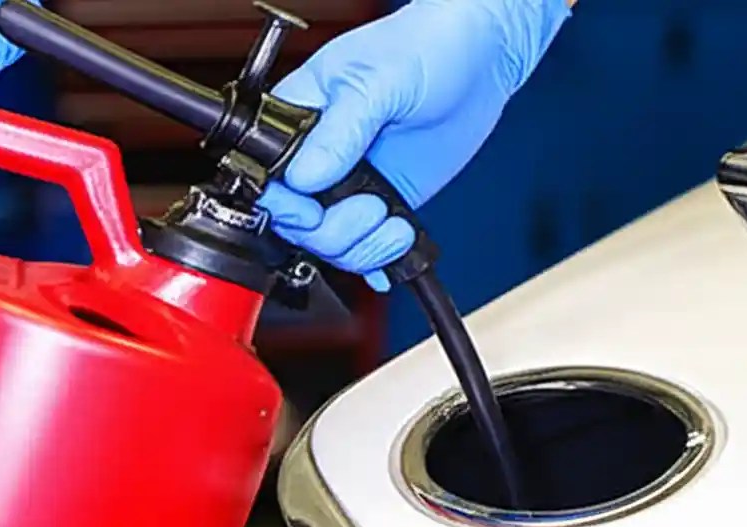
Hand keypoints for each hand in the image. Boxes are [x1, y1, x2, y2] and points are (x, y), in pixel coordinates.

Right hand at [257, 0, 570, 289]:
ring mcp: (350, 183)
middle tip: (371, 208)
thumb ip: (341, 130)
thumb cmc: (424, 46)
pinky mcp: (384, 201)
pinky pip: (366, 246)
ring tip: (395, 224)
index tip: (315, 208)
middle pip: (296, 224)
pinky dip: (378, 260)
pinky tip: (395, 249)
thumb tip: (307, 175)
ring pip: (329, 243)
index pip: (266, 179)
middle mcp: (318, 156)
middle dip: (333, 231)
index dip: (287, 206)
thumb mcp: (378, 81)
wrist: (479, 58)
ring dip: (362, 247)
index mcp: (297, 119)